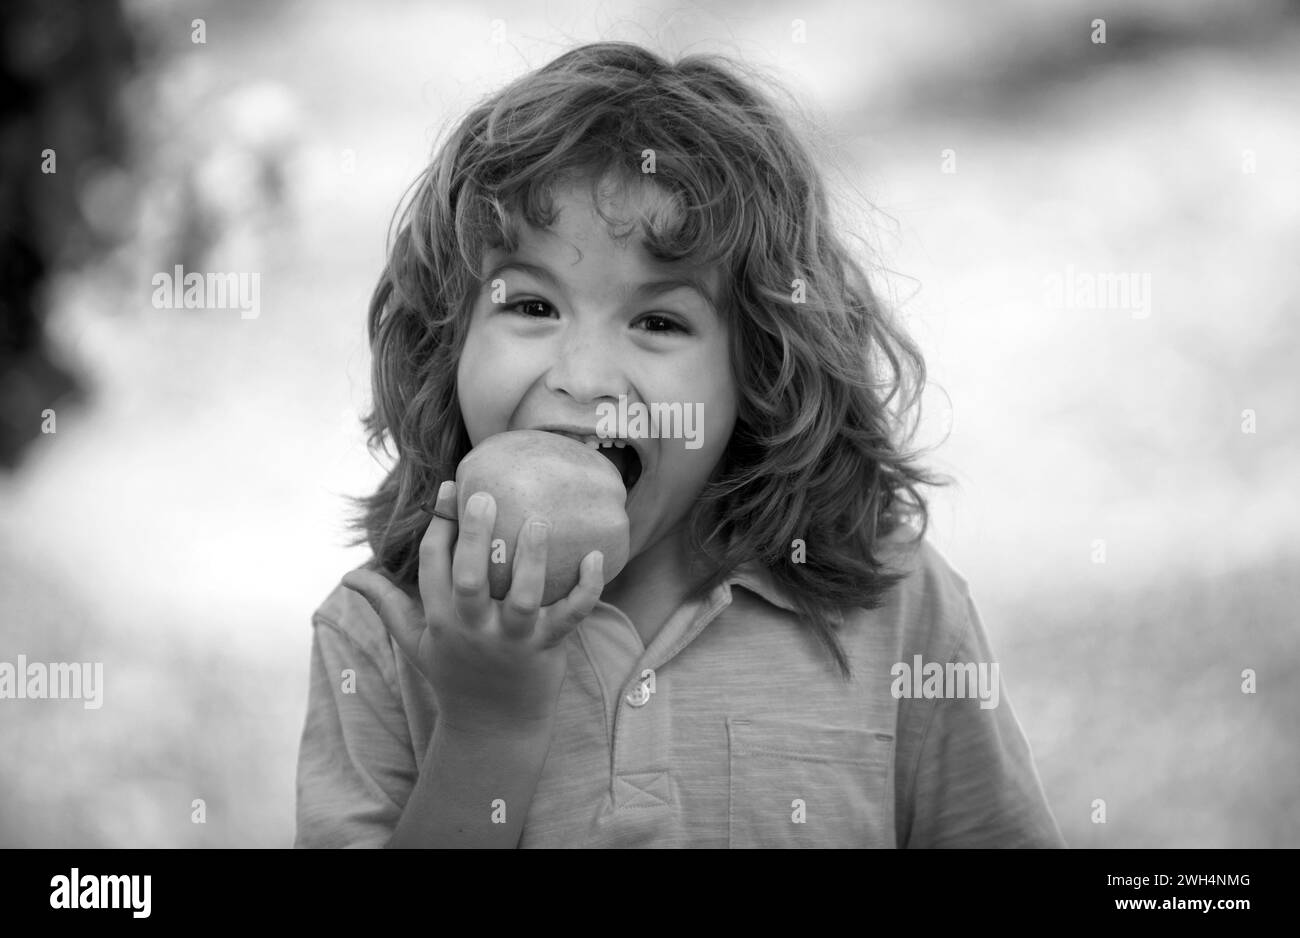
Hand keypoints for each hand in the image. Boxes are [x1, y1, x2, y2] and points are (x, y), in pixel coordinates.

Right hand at [342, 480, 605, 736]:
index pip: (431, 566)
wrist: (493, 729)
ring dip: (531, 559)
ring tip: (540, 520)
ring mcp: (512, 640)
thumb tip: (350, 577)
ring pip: (522, 597)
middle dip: (473, 536)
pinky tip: (597, 556)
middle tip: (483, 495)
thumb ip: (385, 605)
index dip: (439, 526)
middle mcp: (473, 628)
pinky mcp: (547, 648)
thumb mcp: (414, 642)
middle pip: (468, 579)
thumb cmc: (453, 675)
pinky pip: (570, 616)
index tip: (451, 488)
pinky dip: (587, 588)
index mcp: (440, 619)